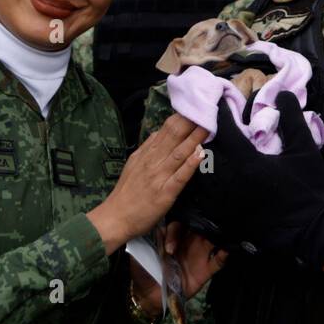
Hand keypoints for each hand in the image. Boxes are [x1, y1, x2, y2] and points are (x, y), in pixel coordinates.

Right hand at [88, 114, 207, 254]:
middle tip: (206, 108)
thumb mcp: (133, 163)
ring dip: (194, 138)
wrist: (115, 217)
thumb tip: (161, 132)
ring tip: (208, 126)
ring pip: (179, 153)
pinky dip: (190, 164)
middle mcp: (153, 161)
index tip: (195, 106)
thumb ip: (148, 148)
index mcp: (146, 153)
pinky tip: (200, 154)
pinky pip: (180, 176)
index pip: (166, 130)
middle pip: (174, 136)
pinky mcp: (165, 192)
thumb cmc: (126, 193)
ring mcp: (159, 176)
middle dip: (190, 122)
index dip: (182, 118)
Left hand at [129, 222, 228, 322]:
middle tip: (204, 222)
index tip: (168, 249)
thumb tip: (152, 226)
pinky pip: (217, 262)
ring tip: (220, 229)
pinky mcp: (205, 271)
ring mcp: (198, 256)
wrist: (148, 297)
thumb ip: (146, 241)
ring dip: (215, 234)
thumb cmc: (143, 272)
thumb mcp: (140, 254)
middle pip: (198, 227)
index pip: (178, 225)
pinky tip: (226, 250)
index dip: (175, 232)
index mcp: (172, 238)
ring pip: (210, 241)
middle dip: (202, 223)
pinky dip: (223, 256)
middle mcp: (187, 243)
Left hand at [186, 91, 323, 269]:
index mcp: (246, 162)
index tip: (221, 102)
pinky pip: (208, 200)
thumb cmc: (311, 188)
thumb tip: (282, 93)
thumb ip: (291, 117)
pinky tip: (217, 180)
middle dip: (209, 137)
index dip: (221, 113)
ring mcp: (226, 204)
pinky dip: (209, 186)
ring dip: (207, 161)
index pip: (224, 130)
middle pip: (207, 152)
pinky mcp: (228, 220)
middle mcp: (229, 182)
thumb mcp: (304, 148)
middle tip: (213, 126)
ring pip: (204, 176)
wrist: (315, 232)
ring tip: (212, 151)